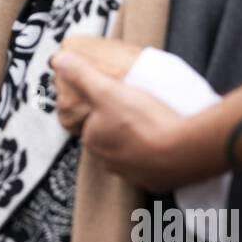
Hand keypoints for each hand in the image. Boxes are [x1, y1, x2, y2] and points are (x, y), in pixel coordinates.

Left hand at [50, 49, 201, 193]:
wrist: (183, 151)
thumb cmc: (142, 120)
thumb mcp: (107, 89)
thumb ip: (82, 74)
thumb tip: (59, 59)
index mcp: (93, 140)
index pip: (92, 122)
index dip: (105, 109)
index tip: (122, 100)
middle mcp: (108, 161)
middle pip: (111, 139)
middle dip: (122, 127)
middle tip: (141, 110)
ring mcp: (132, 174)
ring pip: (131, 154)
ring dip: (140, 142)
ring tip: (156, 124)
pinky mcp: (155, 182)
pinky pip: (152, 167)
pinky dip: (157, 156)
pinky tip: (167, 141)